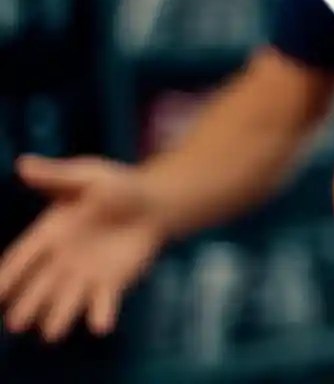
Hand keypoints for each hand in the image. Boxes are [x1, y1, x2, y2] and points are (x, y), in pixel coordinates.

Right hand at [0, 156, 165, 340]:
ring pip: (66, 299)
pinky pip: (104, 301)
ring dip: (59, 316)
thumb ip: (56, 176)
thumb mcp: (87, 176)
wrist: (155, 202)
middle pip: (39, 286)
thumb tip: (23, 164)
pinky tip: (101, 327)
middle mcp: (62, 260)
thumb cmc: (116, 186)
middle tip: (15, 324)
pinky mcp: (113, 282)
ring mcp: (86, 274)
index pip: (22, 257)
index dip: (7, 275)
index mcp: (50, 233)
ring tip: (51, 334)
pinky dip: (102, 314)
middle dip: (28, 304)